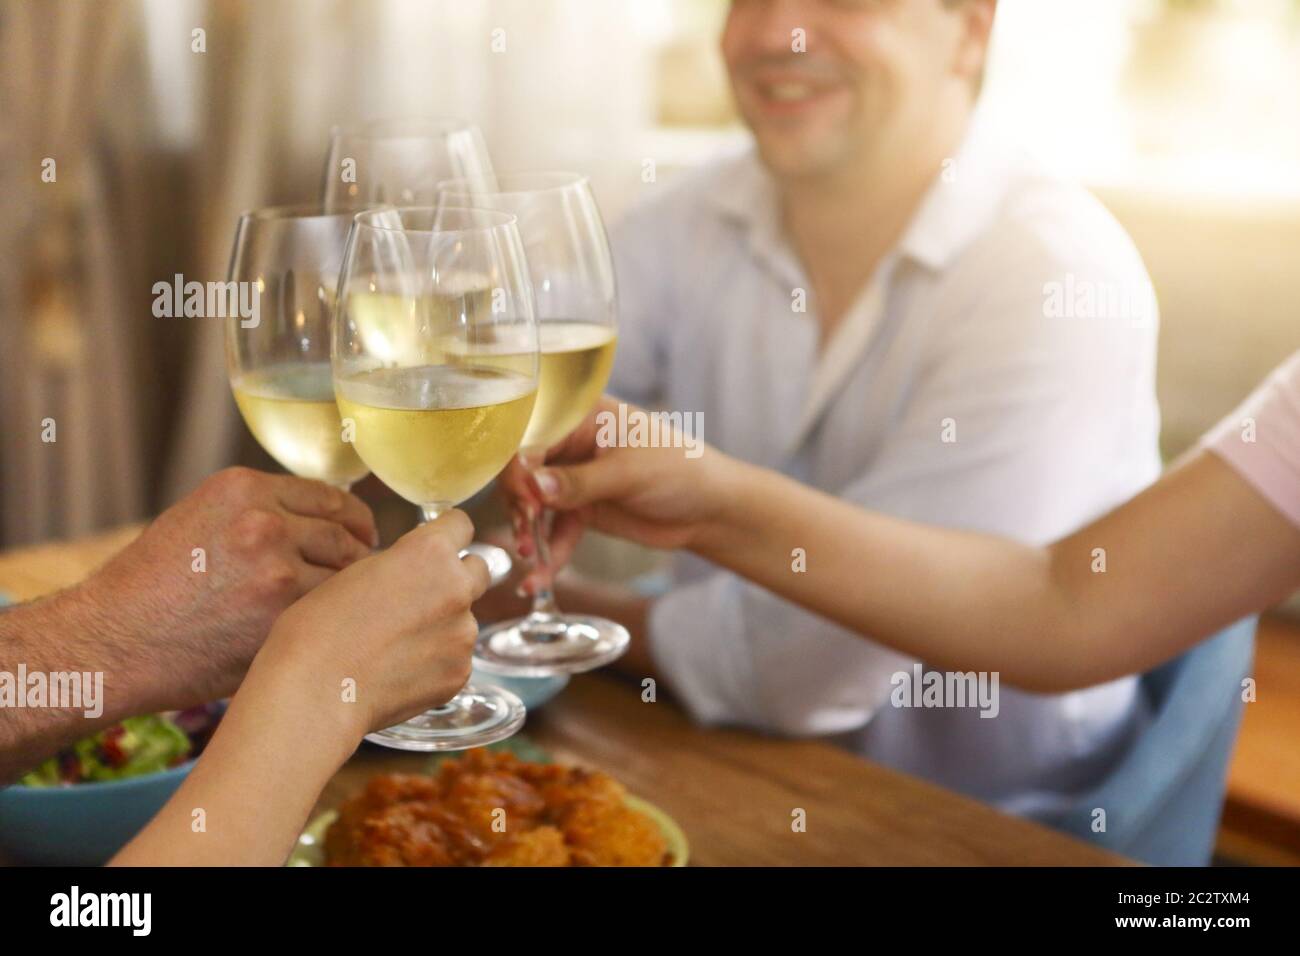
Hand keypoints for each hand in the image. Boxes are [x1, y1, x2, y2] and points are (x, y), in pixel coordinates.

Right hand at [72, 467, 377, 713]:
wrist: (111, 641)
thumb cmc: (148, 589)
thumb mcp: (199, 520)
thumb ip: (257, 514)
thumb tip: (319, 523)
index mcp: (243, 488)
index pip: (327, 497)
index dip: (354, 519)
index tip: (366, 535)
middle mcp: (264, 519)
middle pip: (344, 534)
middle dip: (359, 557)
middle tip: (366, 578)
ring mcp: (277, 567)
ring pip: (345, 576)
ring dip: (348, 595)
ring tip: (345, 610)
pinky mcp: (281, 614)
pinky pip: (329, 614)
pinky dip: (333, 625)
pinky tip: (330, 634)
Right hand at [248, 510, 490, 737]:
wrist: (316, 690)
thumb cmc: (319, 628)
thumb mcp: (356, 572)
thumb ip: (399, 564)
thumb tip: (413, 572)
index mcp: (429, 552)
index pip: (461, 525)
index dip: (448, 534)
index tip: (442, 543)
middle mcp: (457, 587)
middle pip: (479, 569)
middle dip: (457, 577)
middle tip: (424, 595)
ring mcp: (463, 632)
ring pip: (465, 619)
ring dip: (444, 625)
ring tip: (397, 646)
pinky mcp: (461, 672)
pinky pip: (456, 658)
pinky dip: (436, 663)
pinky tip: (399, 672)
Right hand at [499, 397, 732, 592]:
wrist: (710, 510)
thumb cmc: (679, 470)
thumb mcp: (628, 473)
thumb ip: (579, 482)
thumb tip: (533, 486)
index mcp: (581, 416)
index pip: (531, 436)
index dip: (519, 468)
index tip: (525, 501)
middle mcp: (571, 443)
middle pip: (524, 471)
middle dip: (519, 504)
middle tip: (525, 532)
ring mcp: (573, 478)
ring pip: (534, 504)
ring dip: (528, 532)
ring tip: (529, 559)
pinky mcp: (581, 509)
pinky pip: (554, 531)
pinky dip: (548, 555)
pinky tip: (538, 580)